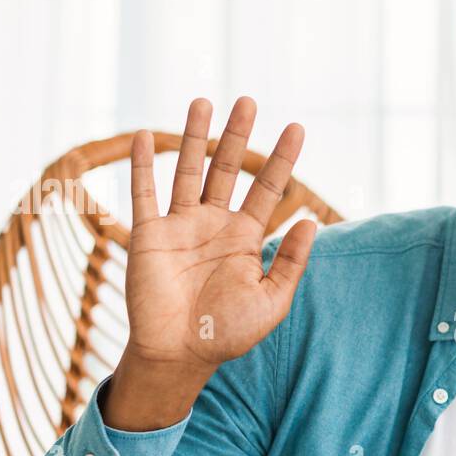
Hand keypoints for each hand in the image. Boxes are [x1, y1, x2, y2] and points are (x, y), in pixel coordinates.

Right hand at [123, 96, 316, 375]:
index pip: (267, 188)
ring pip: (187, 170)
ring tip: (203, 101)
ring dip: (194, 136)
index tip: (297, 128)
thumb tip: (312, 222)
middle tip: (249, 100)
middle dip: (237, 135)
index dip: (282, 159)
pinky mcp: (148, 235)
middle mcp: (213, 224)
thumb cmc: (228, 333)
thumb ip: (291, 263)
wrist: (180, 355)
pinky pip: (144, 194)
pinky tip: (144, 136)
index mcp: (244, 238)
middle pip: (226, 168)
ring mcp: (180, 226)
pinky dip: (143, 165)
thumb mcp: (272, 301)